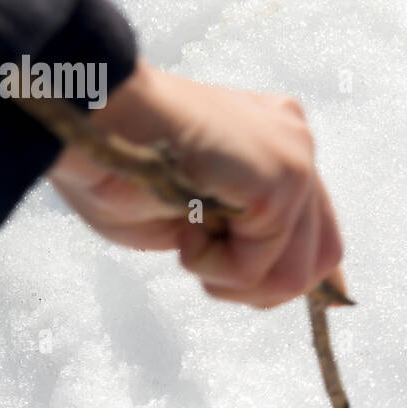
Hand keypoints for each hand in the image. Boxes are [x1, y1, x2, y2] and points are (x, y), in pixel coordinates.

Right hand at [48, 59, 343, 307]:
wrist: (85, 121)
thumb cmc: (114, 168)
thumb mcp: (192, 213)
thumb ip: (239, 236)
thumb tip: (271, 283)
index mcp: (274, 145)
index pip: (316, 231)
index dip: (284, 273)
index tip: (240, 286)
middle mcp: (296, 144)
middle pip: (321, 259)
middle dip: (257, 284)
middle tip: (197, 254)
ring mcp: (295, 159)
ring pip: (293, 275)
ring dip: (226, 275)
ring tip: (186, 232)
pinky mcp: (284, 179)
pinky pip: (258, 267)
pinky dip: (210, 264)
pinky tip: (182, 219)